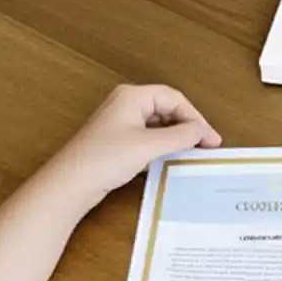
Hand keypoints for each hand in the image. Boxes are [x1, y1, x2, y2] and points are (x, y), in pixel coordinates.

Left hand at [48, 83, 220, 206]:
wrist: (71, 184)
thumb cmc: (104, 159)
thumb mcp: (149, 145)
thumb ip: (180, 136)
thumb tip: (201, 131)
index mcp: (132, 96)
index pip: (175, 99)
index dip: (196, 118)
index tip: (211, 139)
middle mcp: (126, 105)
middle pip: (168, 109)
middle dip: (189, 127)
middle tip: (207, 146)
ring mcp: (121, 123)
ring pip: (159, 125)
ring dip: (177, 138)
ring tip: (193, 153)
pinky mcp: (118, 141)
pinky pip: (149, 138)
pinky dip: (164, 146)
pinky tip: (172, 159)